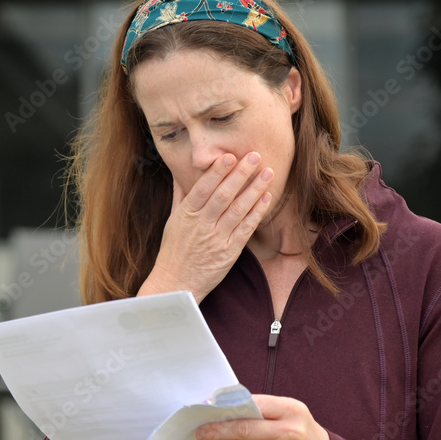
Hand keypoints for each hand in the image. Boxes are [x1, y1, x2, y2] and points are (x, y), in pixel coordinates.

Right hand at [138, 152, 273, 302]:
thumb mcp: (172, 221)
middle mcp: (202, 225)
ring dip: (254, 189)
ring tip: (268, 172)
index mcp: (186, 214)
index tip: (229, 156)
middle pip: (223, 195)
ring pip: (238, 210)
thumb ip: (180, 196)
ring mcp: (216, 239)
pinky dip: (257, 213)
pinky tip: (267, 198)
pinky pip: (246, 229)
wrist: (176, 284)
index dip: (217, 172)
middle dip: (240, 174)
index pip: (203, 188)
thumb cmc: (173, 251)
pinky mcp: (229, 252)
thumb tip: (181, 173)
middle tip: (255, 155)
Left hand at [194, 394, 330, 439]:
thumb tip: (227, 406)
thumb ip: (263, 407)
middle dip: (218, 430)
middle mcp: (289, 432)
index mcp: (290, 410)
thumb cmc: (299, 430)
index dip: (229, 407)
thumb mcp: (289, 411)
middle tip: (202, 431)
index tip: (211, 409)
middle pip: (244, 429)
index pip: (253, 405)